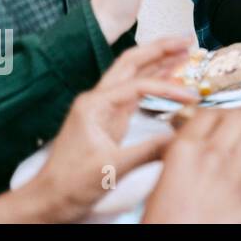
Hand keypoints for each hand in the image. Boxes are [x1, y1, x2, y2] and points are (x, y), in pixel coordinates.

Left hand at [25, 37, 196, 222]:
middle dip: (160, 48)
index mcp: (95, 105)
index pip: (140, 85)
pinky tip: (170, 77)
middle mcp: (98, 100)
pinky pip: (135, 91)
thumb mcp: (112, 168)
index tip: (191, 95)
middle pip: (132, 62)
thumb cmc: (70, 185)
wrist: (49, 200)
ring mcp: (103, 108)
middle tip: (187, 40)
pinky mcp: (110, 119)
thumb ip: (148, 151)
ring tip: (185, 51)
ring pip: (133, 73)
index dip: (169, 87)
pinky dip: (155, 81)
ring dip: (159, 60)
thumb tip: (180, 138)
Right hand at [141, 108, 240, 223]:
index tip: (220, 118)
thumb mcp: (163, 180)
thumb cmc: (167, 222)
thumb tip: (197, 139)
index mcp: (184, 151)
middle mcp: (211, 156)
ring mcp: (235, 173)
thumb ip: (182, 155)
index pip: (208, 113)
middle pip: (239, 116)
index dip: (217, 113)